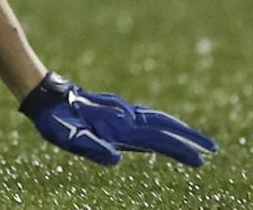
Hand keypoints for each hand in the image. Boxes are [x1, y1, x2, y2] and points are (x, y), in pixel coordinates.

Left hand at [23, 75, 215, 167]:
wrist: (45, 96)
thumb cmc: (56, 121)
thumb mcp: (70, 138)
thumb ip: (92, 148)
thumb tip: (115, 160)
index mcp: (119, 128)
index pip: (157, 140)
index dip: (179, 149)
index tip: (199, 159)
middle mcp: (124, 118)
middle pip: (163, 127)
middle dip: (188, 138)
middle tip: (212, 149)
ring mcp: (120, 113)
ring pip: (156, 119)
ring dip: (177, 128)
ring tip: (196, 140)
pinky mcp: (114, 111)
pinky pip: (144, 116)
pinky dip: (161, 122)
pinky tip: (164, 128)